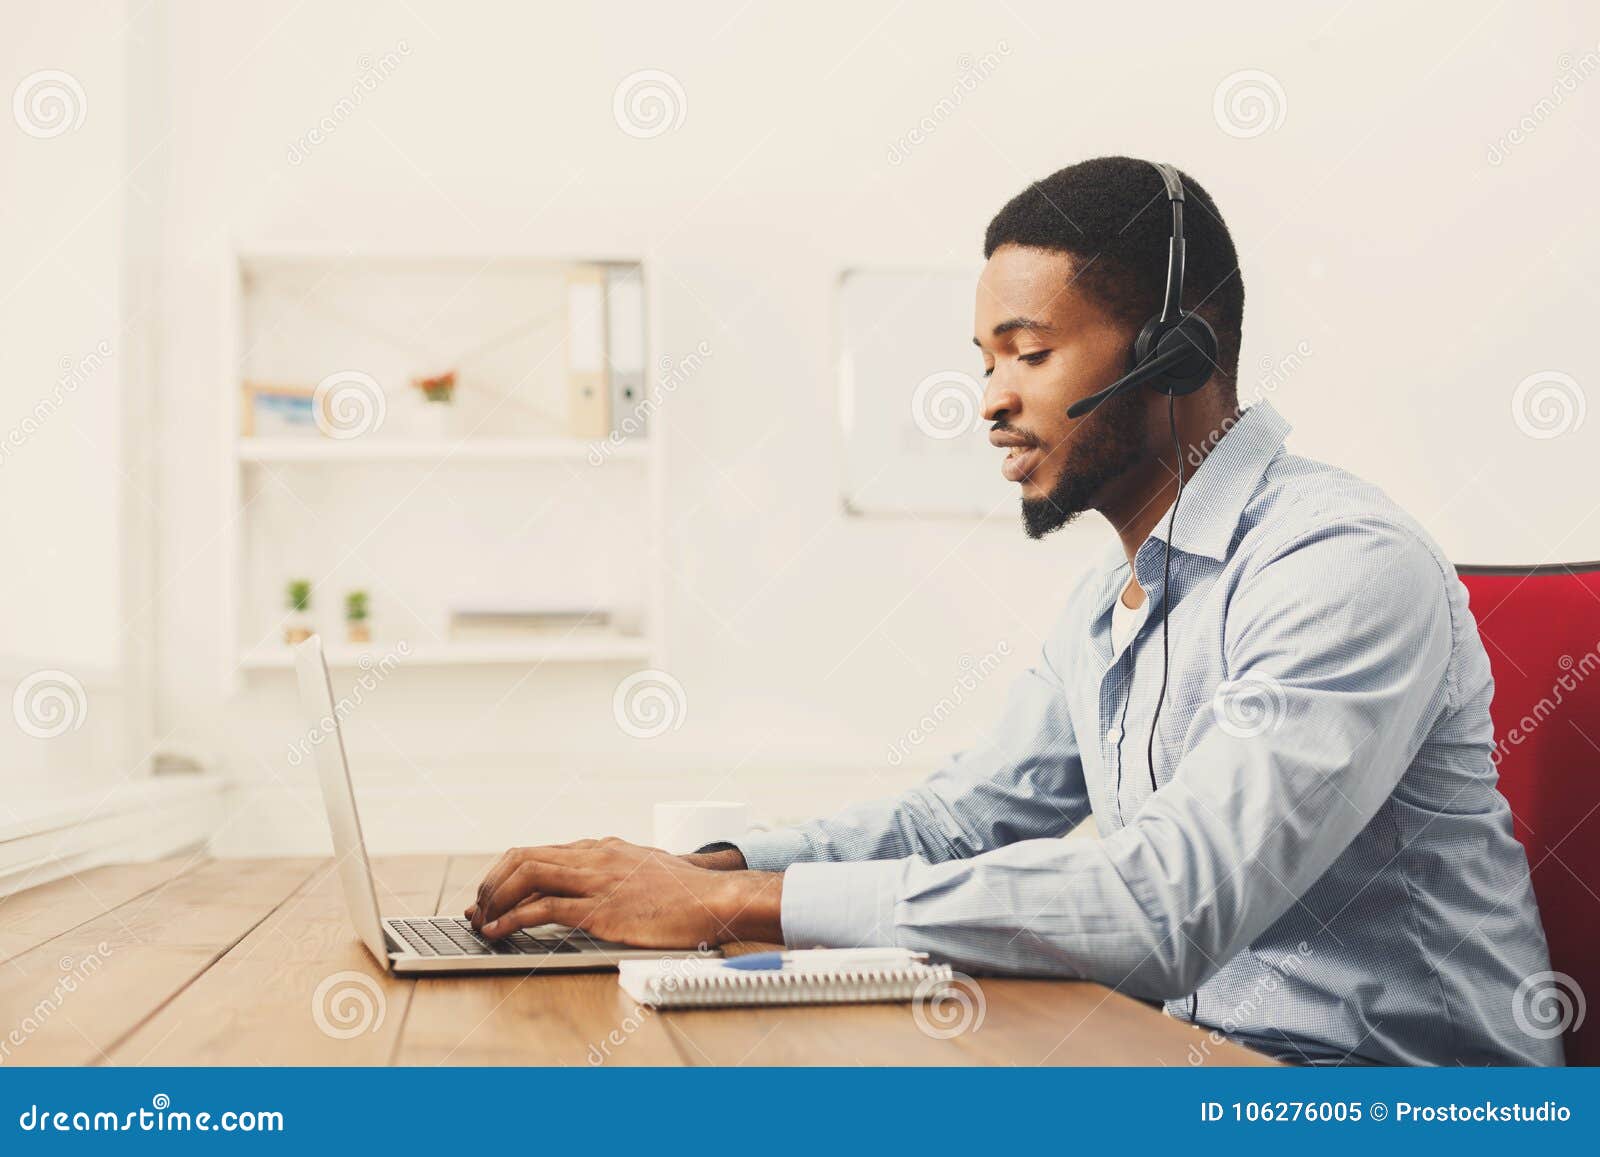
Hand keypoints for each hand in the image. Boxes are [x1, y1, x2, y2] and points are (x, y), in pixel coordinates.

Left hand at [466, 837, 781, 947]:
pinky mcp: (601, 910)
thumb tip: (599, 879)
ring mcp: (597, 881)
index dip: (508, 871)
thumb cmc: (689, 892)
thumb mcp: (648, 866)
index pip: (541, 850)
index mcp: (603, 847)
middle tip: (478, 905)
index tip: (493, 891)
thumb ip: (619, 868)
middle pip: (524, 856)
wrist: (716, 899)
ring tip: (481, 920)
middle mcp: (595, 857)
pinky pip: (544, 909)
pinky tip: (499, 931)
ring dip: (494, 898)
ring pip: (527, 875)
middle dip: (491, 881)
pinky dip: (512, 919)